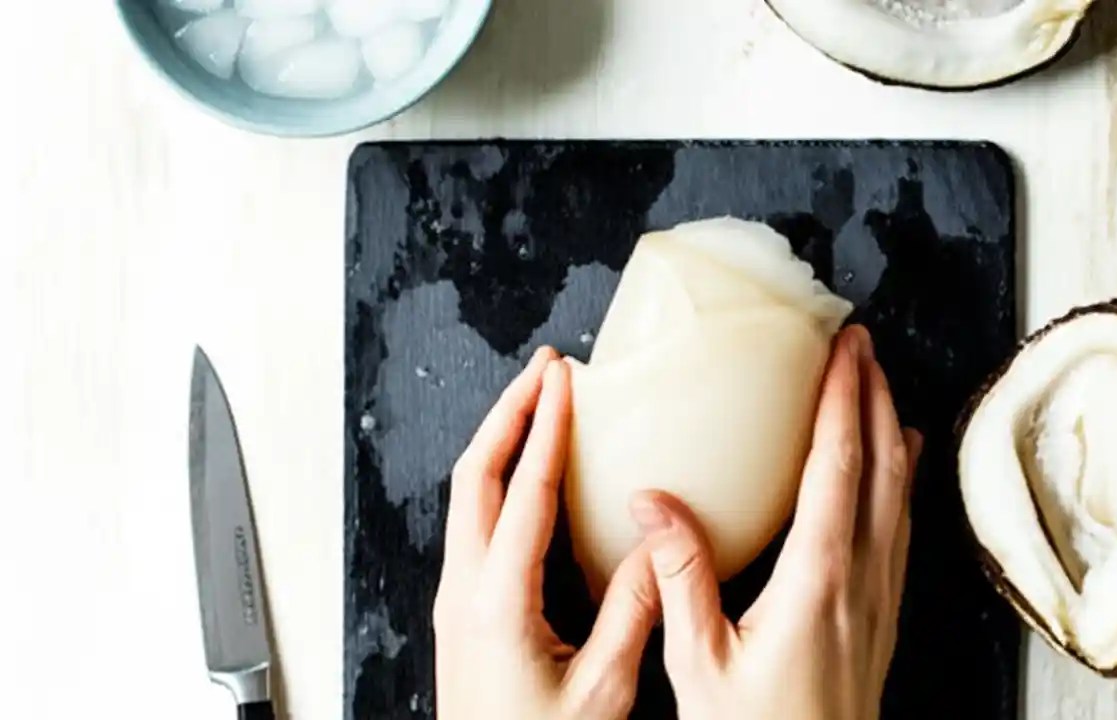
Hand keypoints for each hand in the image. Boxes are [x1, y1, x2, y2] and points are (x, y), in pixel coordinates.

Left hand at [434, 348, 659, 719]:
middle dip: (509, 411)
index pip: (524, 491)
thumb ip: (631, 614)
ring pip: (468, 494)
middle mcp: (465, 589)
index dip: (545, 427)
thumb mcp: (600, 692)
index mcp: (498, 601)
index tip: (563, 381)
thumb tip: (658, 546)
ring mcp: (456, 597)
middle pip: (476, 473)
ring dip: (501, 440)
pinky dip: (501, 478)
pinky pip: (475, 520)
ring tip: (537, 404)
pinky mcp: (462, 607)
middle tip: (545, 369)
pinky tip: (531, 477)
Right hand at [631, 326, 922, 719]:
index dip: (843, 403)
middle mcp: (862, 581)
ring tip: (882, 387)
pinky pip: (902, 532)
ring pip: (899, 497)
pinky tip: (898, 472)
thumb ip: (680, 579)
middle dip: (872, 398)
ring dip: (890, 433)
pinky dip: (902, 485)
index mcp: (818, 581)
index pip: (838, 470)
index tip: (843, 352)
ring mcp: (880, 600)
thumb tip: (654, 503)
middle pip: (880, 469)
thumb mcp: (698, 663)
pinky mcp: (882, 618)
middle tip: (861, 345)